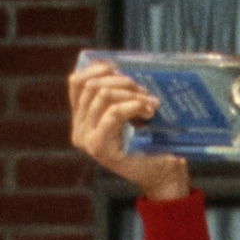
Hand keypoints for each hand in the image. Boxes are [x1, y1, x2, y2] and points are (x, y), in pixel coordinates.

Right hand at [67, 60, 186, 200]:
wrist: (163, 172)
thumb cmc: (151, 141)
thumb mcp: (131, 111)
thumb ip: (118, 93)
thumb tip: (115, 67)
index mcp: (81, 118)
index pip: (77, 82)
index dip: (97, 68)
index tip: (120, 68)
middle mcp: (78, 129)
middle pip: (92, 86)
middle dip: (122, 82)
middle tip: (145, 91)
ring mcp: (86, 139)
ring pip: (102, 96)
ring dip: (131, 94)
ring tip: (152, 104)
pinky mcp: (98, 147)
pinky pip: (112, 113)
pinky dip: (132, 106)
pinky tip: (147, 112)